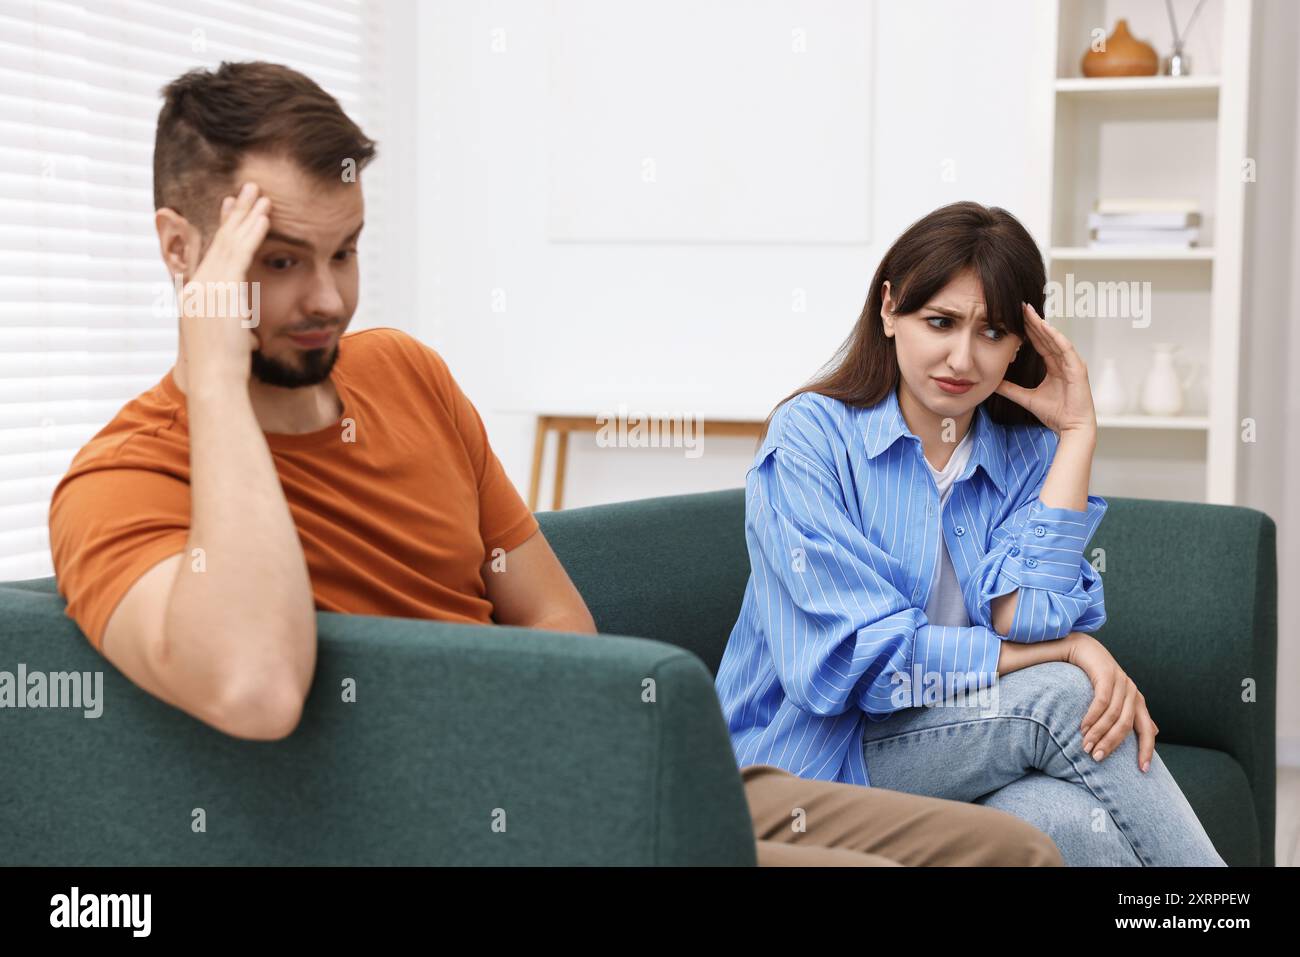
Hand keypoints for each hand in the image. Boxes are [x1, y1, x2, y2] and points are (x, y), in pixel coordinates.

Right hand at [178, 182, 270, 386]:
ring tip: (260, 193)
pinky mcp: (224, 287)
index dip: (222, 229)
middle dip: (235, 213)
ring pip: (231, 240)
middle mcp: (198, 285)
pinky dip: (253, 231)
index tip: (230, 209)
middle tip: (246, 189)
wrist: (215, 380)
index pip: (211, 253)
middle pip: (219, 240)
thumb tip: (249, 337)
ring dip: (247, 215)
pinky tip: (264, 215)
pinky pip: (241, 251)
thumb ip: (236, 333)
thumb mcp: (228, 345)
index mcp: (196, 296)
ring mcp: (209, 285)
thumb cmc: (223, 371)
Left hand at [994, 302, 1096, 436]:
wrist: (1071, 428)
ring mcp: (1072, 363)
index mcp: (1054, 366)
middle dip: (1033, 321)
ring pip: (1055, 339)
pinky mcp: (1077, 368)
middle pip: (1046, 336)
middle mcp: (1064, 361)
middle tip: (1020, 306)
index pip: (1039, 343)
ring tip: (1030, 312)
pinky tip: (1045, 328)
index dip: (1028, 330)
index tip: (1014, 317)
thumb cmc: (1055, 414)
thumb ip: (1010, 390)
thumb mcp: (1026, 398)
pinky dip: (1056, 337)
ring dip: (1043, 325)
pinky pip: (1066, 348)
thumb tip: (992, 383)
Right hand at [1066, 633, 1158, 771]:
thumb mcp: (1116, 697)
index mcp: (1137, 701)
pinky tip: (1083, 728)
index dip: (1147, 750)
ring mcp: (1121, 682)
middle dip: (1112, 744)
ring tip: (1085, 746)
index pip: (1148, 730)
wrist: (1082, 647)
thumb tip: (1155, 732)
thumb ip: (1132, 713)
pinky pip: (1102, 701)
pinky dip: (1092, 717)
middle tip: (1097, 758)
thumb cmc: (1096, 676)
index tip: (1143, 770)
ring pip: (1113, 716)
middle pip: (1127, 725)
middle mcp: (1132, 692)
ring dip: (1098, 733)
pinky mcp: (1106, 674)